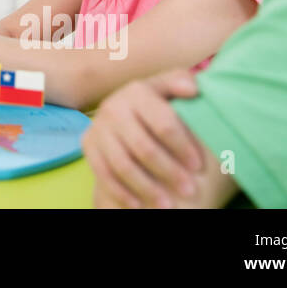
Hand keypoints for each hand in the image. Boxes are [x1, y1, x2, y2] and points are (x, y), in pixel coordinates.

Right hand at [81, 68, 203, 208]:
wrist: (122, 111)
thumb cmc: (156, 104)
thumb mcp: (167, 88)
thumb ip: (180, 82)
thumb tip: (193, 88)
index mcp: (137, 91)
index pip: (163, 122)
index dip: (182, 146)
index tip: (199, 166)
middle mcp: (113, 107)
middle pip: (143, 147)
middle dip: (169, 171)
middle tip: (190, 190)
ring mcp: (98, 127)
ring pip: (123, 164)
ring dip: (146, 188)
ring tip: (167, 205)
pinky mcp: (87, 144)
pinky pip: (103, 174)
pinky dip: (122, 192)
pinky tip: (139, 205)